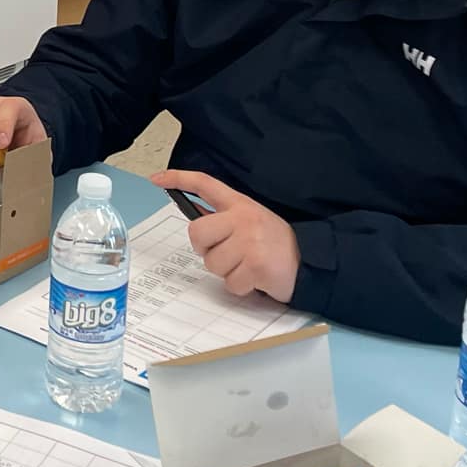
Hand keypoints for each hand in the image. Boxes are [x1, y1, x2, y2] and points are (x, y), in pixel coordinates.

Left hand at [154, 169, 300, 302]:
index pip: (205, 184)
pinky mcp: (256, 265)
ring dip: (227, 271)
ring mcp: (249, 241)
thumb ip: (223, 218)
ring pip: (212, 263)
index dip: (179, 179)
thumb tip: (194, 216)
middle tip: (227, 253)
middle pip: (197, 234)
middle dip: (206, 249)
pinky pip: (230, 283)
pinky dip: (241, 287)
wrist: (309, 262)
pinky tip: (256, 278)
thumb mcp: (250, 221)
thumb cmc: (274, 243)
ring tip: (248, 265)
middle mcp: (243, 218)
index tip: (157, 179)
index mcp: (240, 204)